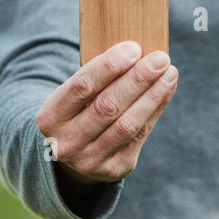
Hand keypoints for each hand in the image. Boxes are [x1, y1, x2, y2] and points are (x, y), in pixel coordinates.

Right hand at [36, 41, 178, 186]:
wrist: (74, 155)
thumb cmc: (78, 110)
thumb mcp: (71, 96)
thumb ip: (96, 78)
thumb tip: (137, 52)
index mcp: (49, 117)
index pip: (81, 86)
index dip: (109, 66)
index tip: (133, 48)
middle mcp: (66, 143)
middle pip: (108, 106)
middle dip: (137, 80)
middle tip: (160, 58)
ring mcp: (89, 160)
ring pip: (127, 124)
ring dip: (153, 96)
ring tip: (169, 73)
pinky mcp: (114, 169)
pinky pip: (139, 135)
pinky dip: (156, 109)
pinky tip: (166, 90)